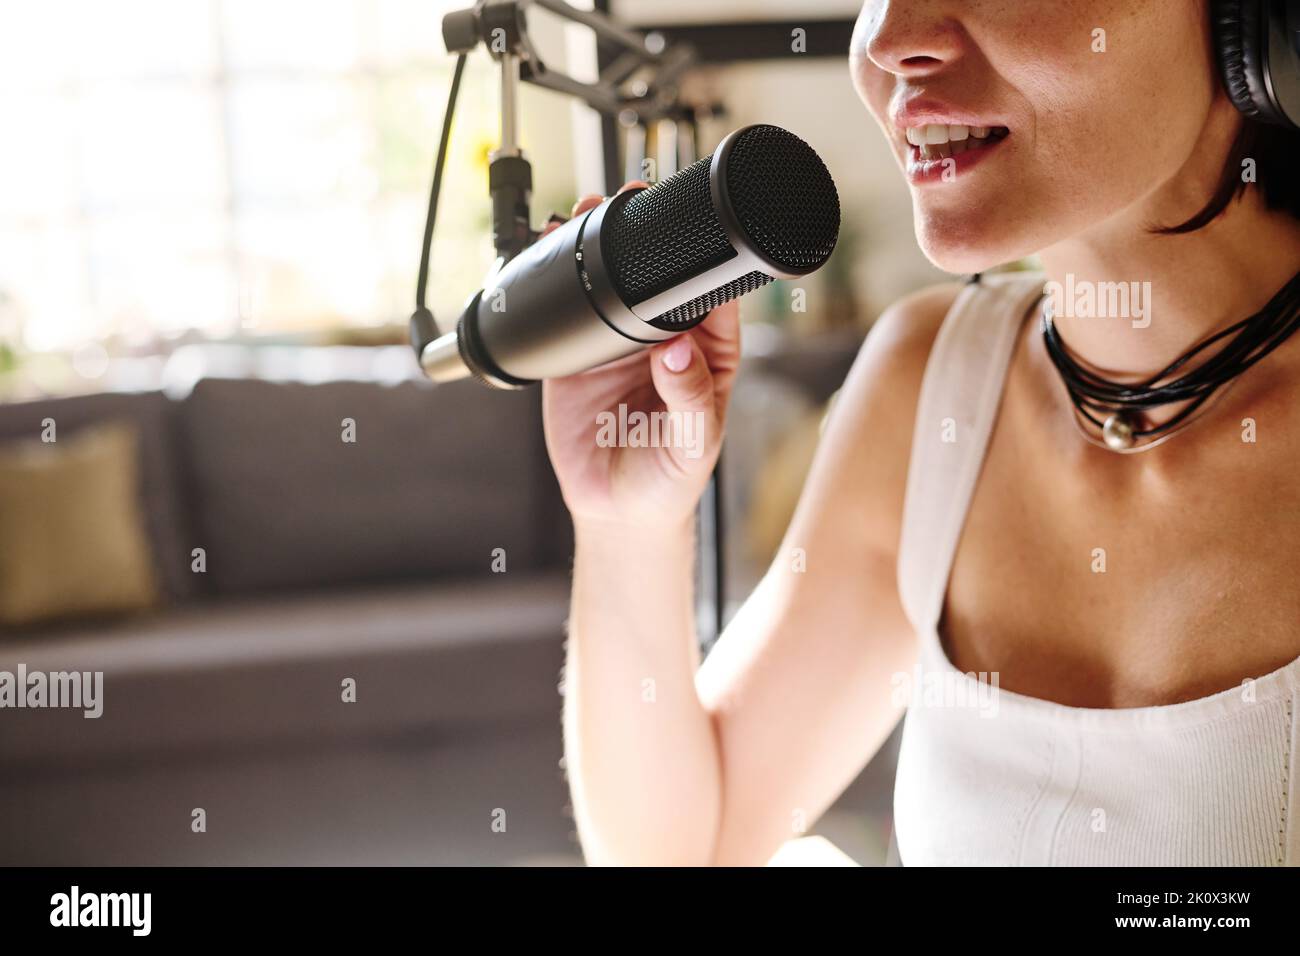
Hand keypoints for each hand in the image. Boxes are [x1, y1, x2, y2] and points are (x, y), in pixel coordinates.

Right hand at [541, 182, 741, 529]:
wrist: (614, 512)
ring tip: (583, 212)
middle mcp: (665, 339)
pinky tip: (549, 250)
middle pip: (658, 274)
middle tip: (628, 200)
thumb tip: (678, 352)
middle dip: (643, 236)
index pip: (711, 291)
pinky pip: (568, 310)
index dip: (703, 256)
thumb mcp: (693, 445)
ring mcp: (619, 343)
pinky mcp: (577, 356)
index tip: (690, 229)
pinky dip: (557, 281)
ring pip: (612, 282)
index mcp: (707, 353)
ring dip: (597, 245)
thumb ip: (691, 400)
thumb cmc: (669, 480)